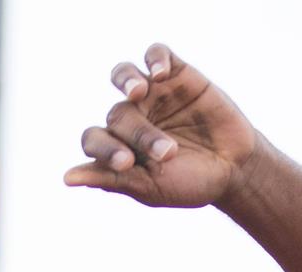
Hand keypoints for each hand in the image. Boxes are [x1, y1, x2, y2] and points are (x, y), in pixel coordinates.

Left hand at [63, 43, 260, 208]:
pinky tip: (160, 74)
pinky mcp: (177, 74)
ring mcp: (152, 93)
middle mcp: (130, 116)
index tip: (127, 163)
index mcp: (117, 144)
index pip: (94, 139)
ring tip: (139, 91)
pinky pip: (156, 54)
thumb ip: (111, 179)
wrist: (234, 170)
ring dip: (126, 79)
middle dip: (140, 135)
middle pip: (118, 114)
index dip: (105, 149)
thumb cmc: (189, 183)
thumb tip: (67, 178)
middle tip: (167, 154)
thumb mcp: (150, 188)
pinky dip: (155, 59)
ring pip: (124, 74)